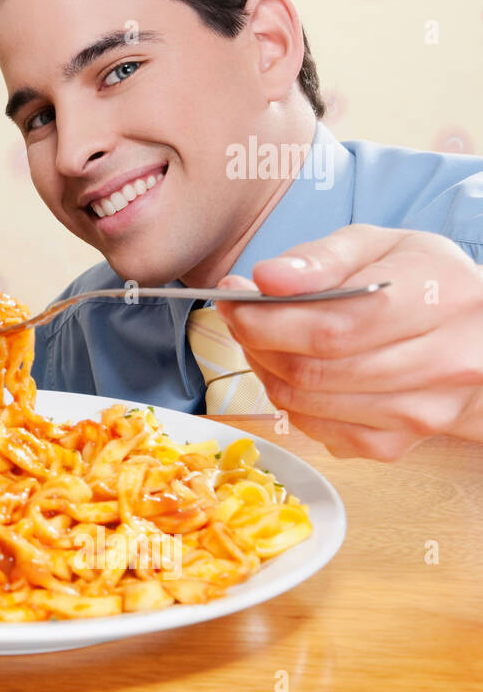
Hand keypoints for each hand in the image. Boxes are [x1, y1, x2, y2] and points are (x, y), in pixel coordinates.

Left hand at [216, 223, 482, 460]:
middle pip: (313, 370)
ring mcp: (421, 413)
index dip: (267, 319)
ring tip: (262, 339)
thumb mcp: (378, 246)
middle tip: (239, 317)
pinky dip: (288, 400)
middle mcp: (443, 364)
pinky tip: (290, 370)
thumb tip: (266, 279)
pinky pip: (315, 430)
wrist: (474, 338)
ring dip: (265, 370)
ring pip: (306, 404)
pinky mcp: (396, 444)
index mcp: (441, 299)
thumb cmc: (421, 282)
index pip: (332, 328)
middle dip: (256, 342)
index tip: (233, 298)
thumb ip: (320, 258)